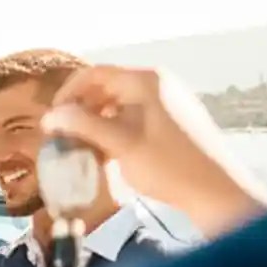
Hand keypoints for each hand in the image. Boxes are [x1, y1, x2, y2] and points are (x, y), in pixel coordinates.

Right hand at [43, 65, 266, 238]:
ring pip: (119, 106)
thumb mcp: (121, 144)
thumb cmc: (169, 166)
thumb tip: (49, 117)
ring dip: (97, 124)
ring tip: (83, 149)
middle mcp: (157, 85)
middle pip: (106, 88)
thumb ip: (83, 126)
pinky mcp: (172, 123)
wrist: (217, 192)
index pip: (95, 74)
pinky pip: (134, 119)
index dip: (68, 93)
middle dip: (82, 111)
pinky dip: (115, 133)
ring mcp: (167, 103)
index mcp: (146, 80)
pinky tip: (107, 156)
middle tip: (63, 135)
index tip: (53, 118)